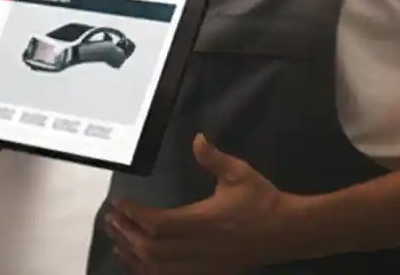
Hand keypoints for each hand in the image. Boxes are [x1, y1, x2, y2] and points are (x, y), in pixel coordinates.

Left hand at [104, 134, 297, 273]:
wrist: (288, 231)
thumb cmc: (262, 200)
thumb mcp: (239, 173)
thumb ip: (214, 158)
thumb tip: (197, 139)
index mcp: (203, 222)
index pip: (158, 223)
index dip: (134, 215)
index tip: (118, 202)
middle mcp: (199, 247)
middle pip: (151, 249)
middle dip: (127, 234)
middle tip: (111, 218)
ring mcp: (202, 264)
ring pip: (157, 268)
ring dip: (133, 254)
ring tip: (117, 238)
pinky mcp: (207, 272)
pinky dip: (149, 270)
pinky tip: (138, 260)